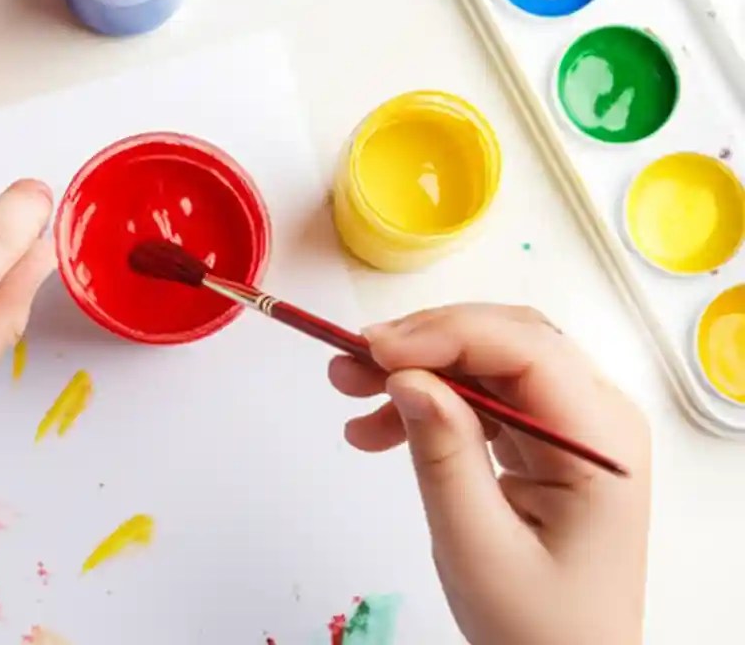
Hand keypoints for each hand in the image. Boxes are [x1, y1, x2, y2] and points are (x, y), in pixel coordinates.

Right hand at [329, 305, 649, 644]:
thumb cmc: (536, 625)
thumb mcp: (478, 545)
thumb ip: (445, 454)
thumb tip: (407, 377)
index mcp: (601, 442)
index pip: (526, 349)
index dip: (445, 336)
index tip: (374, 351)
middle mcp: (598, 420)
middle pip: (506, 342)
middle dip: (423, 345)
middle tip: (348, 363)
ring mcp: (573, 429)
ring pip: (489, 363)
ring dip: (418, 370)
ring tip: (350, 392)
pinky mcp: (547, 443)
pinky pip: (485, 397)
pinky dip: (430, 402)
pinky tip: (379, 428)